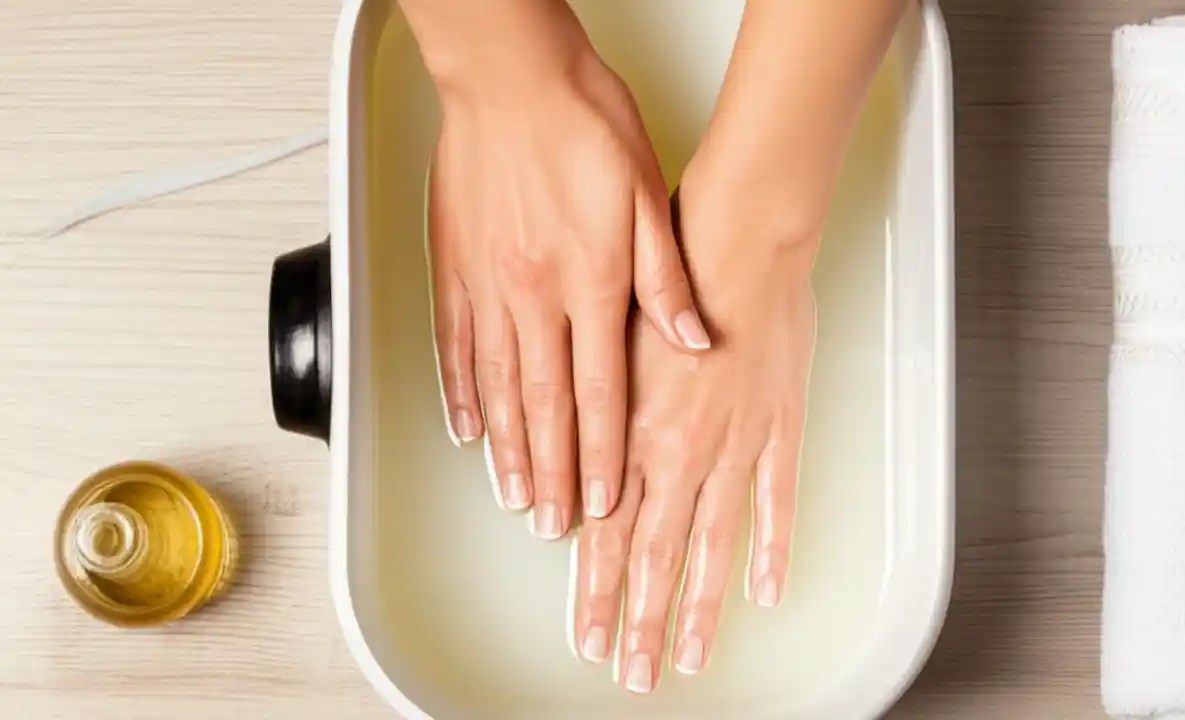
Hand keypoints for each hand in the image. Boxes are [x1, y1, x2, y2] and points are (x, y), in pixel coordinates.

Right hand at [424, 30, 708, 539]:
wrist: (510, 75)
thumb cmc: (582, 122)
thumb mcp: (649, 194)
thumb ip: (667, 278)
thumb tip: (694, 338)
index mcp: (588, 281)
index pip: (599, 392)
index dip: (601, 456)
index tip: (600, 502)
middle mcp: (534, 294)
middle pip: (545, 406)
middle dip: (551, 474)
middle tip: (551, 524)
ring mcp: (487, 285)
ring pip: (497, 387)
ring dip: (507, 449)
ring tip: (511, 495)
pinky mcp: (454, 267)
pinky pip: (455, 346)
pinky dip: (460, 393)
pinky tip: (466, 427)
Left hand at [571, 157, 819, 691]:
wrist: (736, 244)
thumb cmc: (665, 282)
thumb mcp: (607, 345)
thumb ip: (597, 420)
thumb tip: (581, 480)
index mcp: (633, 433)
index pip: (608, 535)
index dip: (597, 594)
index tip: (590, 638)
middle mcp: (681, 453)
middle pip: (656, 558)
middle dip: (641, 623)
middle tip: (634, 673)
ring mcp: (735, 447)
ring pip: (712, 547)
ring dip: (698, 608)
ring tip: (689, 656)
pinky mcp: (779, 430)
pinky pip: (776, 503)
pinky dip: (772, 549)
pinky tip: (766, 592)